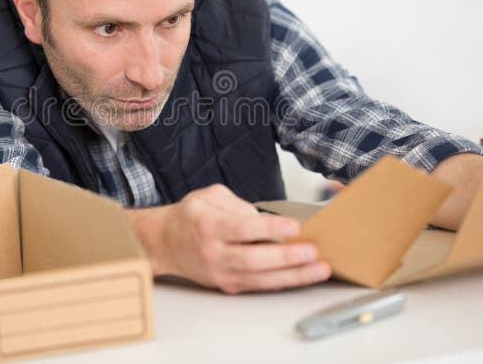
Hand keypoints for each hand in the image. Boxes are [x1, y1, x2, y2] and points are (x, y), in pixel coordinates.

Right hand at [126, 184, 330, 293]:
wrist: (164, 243)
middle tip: (314, 252)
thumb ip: (239, 204)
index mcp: (209, 225)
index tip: (295, 226)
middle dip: (288, 257)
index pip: (243, 229)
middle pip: (254, 259)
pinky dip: (281, 282)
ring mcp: (220, 272)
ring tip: (318, 269)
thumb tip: (266, 219)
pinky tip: (301, 276)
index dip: (270, 228)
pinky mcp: (226, 285)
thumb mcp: (210, 196)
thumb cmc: (189, 217)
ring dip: (293, 276)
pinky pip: (257, 286)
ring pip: (260, 279)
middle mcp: (214, 252)